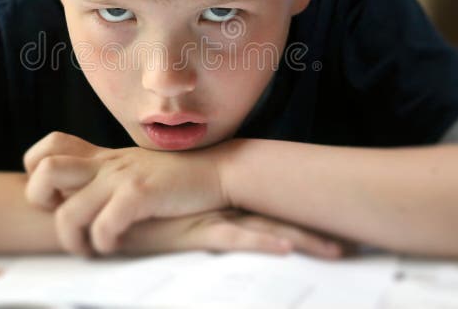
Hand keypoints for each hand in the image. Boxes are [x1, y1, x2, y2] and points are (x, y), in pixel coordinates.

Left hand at [23, 131, 228, 255]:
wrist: (218, 173)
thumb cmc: (177, 180)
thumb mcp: (136, 169)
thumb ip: (108, 176)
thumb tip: (80, 198)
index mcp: (102, 156)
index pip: (49, 147)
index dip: (36, 171)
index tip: (55, 197)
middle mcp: (106, 163)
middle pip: (45, 171)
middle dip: (40, 202)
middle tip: (63, 220)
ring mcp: (122, 176)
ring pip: (68, 212)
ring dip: (72, 239)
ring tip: (89, 248)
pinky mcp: (140, 193)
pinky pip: (103, 226)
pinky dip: (104, 243)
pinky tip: (118, 244)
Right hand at [118, 208, 356, 259]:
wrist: (102, 206)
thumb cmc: (134, 213)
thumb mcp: (170, 218)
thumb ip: (194, 221)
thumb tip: (217, 227)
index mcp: (220, 205)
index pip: (269, 209)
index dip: (301, 216)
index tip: (336, 227)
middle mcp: (222, 208)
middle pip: (278, 216)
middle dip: (315, 228)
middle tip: (356, 241)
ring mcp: (210, 218)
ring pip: (266, 227)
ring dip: (302, 237)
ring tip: (338, 251)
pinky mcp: (193, 230)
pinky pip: (233, 237)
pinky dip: (261, 241)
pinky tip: (285, 248)